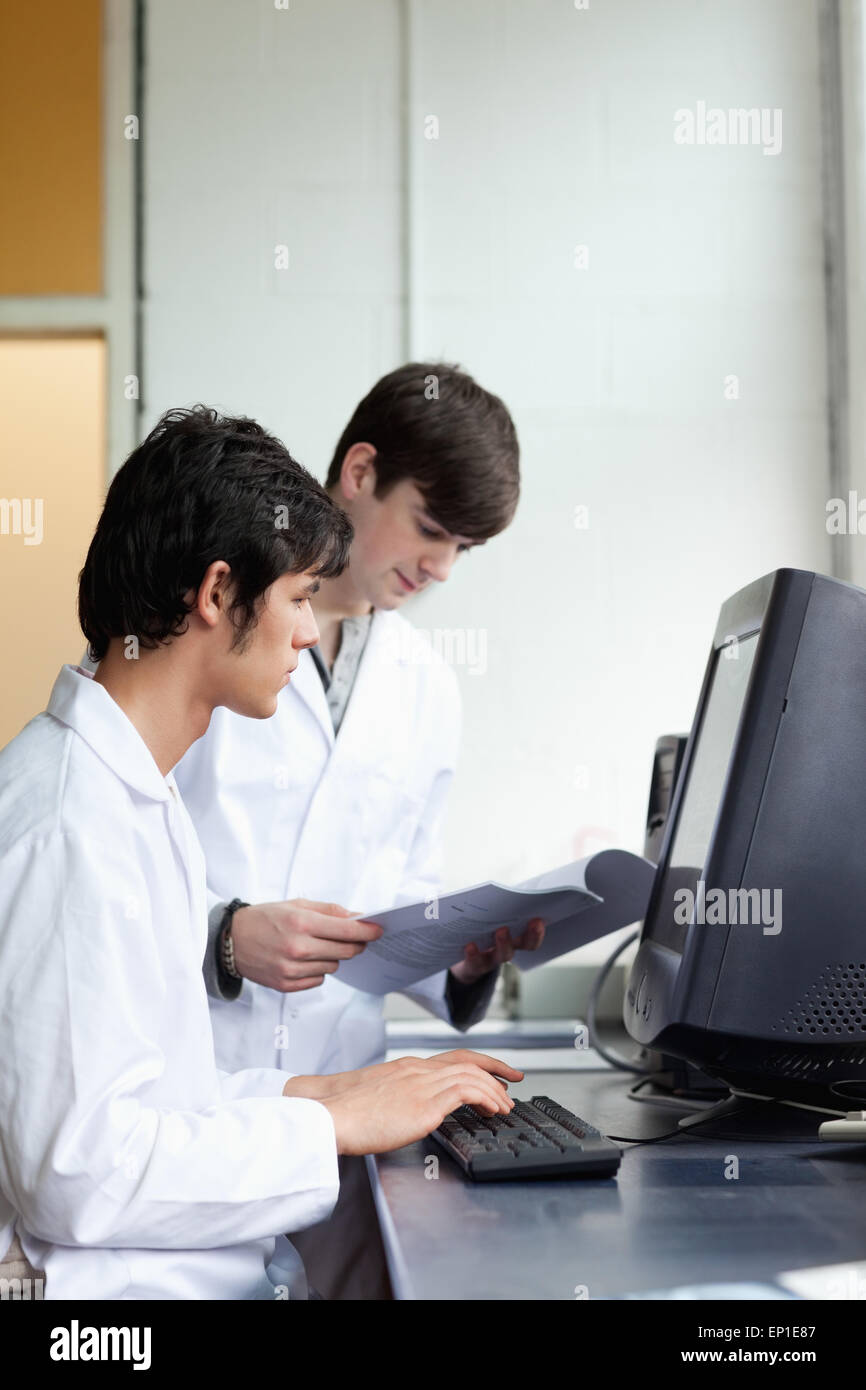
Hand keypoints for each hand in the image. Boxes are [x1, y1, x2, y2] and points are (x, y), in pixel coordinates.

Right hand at [230, 899, 381, 991]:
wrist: (232, 940)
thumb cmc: (266, 918)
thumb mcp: (297, 905)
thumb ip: (330, 911)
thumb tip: (359, 918)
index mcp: (301, 923)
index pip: (347, 930)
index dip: (367, 930)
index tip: (378, 930)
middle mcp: (297, 947)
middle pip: (346, 951)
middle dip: (355, 944)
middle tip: (355, 938)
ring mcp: (291, 969)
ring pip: (334, 966)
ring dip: (332, 957)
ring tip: (315, 946)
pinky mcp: (286, 985)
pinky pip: (319, 980)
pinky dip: (317, 970)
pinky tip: (303, 959)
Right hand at [290, 1053, 524, 1155]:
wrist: (329, 1116)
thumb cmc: (342, 1113)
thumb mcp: (372, 1098)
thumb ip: (393, 1098)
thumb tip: (402, 1110)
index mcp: (406, 1068)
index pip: (451, 1059)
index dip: (476, 1064)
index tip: (493, 1072)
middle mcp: (417, 1070)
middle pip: (467, 1061)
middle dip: (495, 1069)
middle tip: (512, 1081)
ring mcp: (422, 1084)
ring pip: (472, 1075)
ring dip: (494, 1091)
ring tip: (505, 1107)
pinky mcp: (426, 1103)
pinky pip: (468, 1092)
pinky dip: (486, 1098)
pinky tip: (492, 1110)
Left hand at [449, 917, 545, 985]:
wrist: (461, 963)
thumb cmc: (479, 934)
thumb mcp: (490, 919)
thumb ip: (500, 908)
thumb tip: (504, 888)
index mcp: (514, 938)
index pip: (533, 937)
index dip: (538, 931)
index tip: (539, 919)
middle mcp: (507, 949)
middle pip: (524, 944)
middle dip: (531, 934)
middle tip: (533, 922)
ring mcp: (492, 959)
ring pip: (503, 954)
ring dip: (505, 943)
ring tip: (502, 930)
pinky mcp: (474, 966)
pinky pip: (476, 963)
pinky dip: (473, 954)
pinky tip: (470, 945)